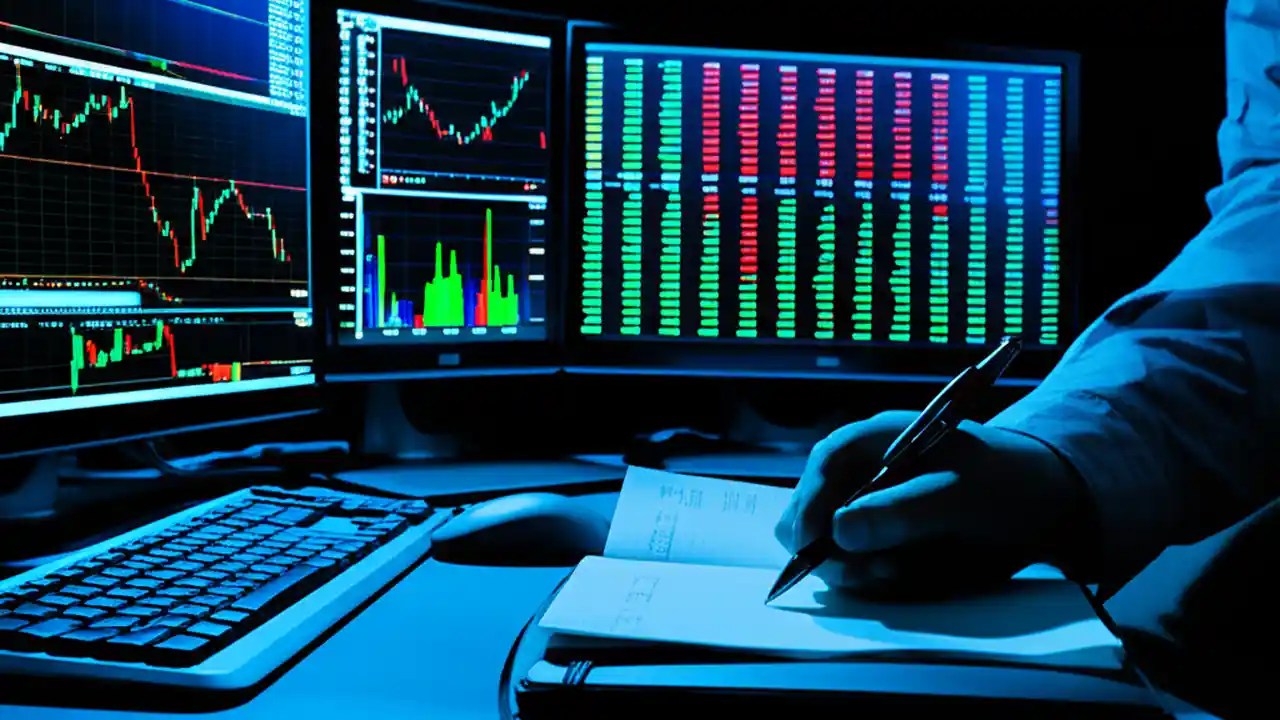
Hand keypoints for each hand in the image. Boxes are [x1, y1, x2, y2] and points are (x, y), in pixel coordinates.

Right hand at [775, 410, 1091, 597]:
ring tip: (897, 572)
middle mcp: (863, 470)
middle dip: (830, 546)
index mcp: (878, 438)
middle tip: (866, 572)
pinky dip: (873, 577)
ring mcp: (869, 506)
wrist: (1044, 508)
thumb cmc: (1005, 485)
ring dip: (855, 567)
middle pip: (812, 508)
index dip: (810, 505)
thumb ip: (902, 512)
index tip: (811, 548)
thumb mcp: (961, 496)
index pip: (824, 465)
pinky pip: (856, 564)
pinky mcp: (879, 537)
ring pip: (830, 544)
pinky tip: (903, 575)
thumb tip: (839, 531)